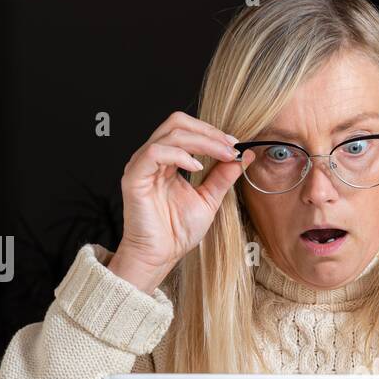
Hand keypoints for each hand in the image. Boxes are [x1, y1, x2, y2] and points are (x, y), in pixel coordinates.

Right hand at [108, 112, 256, 293]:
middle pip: (177, 122)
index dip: (212, 133)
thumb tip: (244, 156)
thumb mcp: (209, 199)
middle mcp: (152, 158)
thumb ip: (223, 176)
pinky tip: (197, 167)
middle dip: (208, 132)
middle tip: (231, 147)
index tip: (235, 146)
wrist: (160, 256)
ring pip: (170, 134)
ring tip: (222, 155)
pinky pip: (155, 153)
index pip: (187, 129)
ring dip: (202, 141)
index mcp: (167, 160)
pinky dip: (180, 155)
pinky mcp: (134, 177)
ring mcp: (141, 165)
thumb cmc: (177, 231)